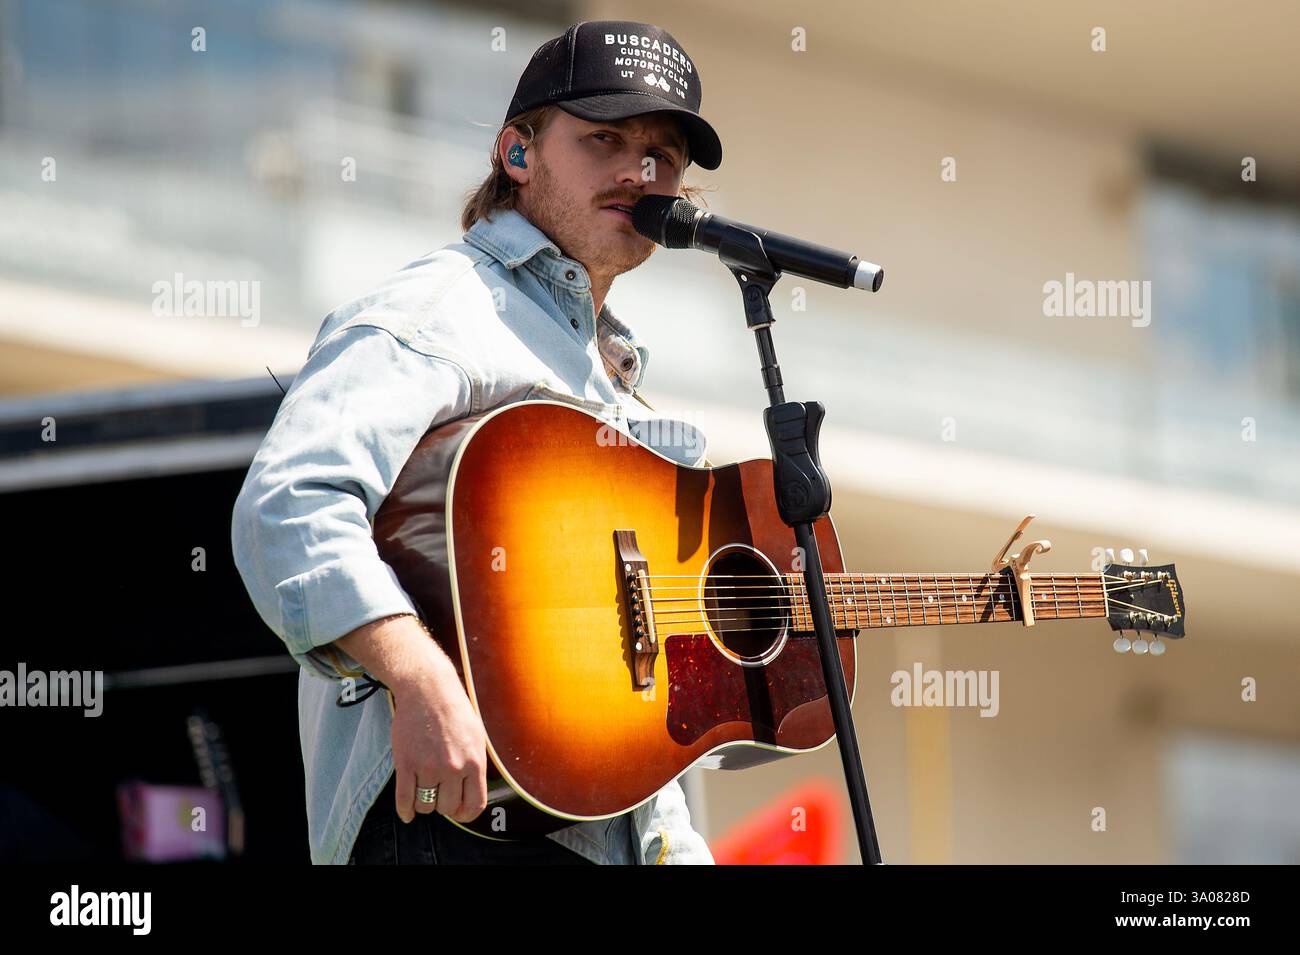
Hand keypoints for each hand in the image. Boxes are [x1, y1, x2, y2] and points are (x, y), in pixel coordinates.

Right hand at [389, 654, 488, 824]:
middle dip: (443, 805)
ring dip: (424, 803)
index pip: (475, 805)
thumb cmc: (453, 709)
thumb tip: (472, 791)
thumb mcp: (476, 736)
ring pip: (426, 805)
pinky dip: (405, 811)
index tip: (459, 812)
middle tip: (438, 794)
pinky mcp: (406, 763)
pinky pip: (405, 800)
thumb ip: (475, 765)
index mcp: (474, 762)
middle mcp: (453, 768)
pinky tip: (407, 812)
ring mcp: (428, 767)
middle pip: (448, 808)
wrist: (427, 689)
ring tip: (424, 791)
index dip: (466, 813)